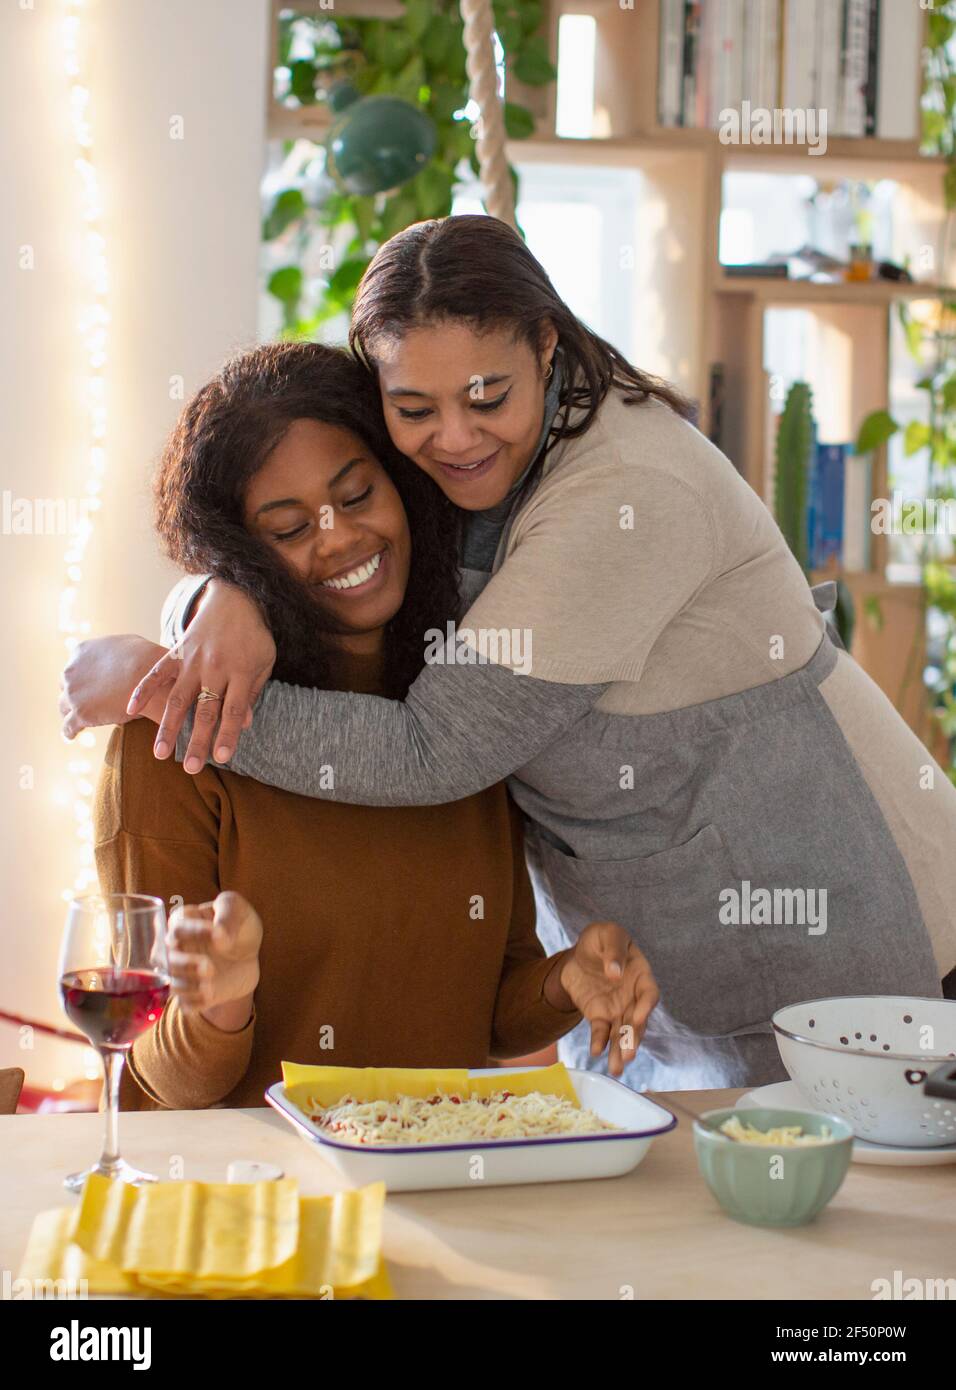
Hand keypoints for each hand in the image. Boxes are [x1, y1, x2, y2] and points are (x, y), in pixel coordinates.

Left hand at [59, 635, 166, 737]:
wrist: (151, 677)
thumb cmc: (146, 658)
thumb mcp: (126, 643)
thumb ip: (112, 648)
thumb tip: (115, 653)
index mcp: (81, 651)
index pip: (75, 666)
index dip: (83, 677)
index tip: (89, 685)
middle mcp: (71, 671)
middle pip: (66, 685)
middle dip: (75, 693)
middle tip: (84, 702)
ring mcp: (73, 693)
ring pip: (63, 706)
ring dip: (69, 712)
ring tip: (75, 721)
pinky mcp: (81, 713)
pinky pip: (68, 726)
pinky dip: (69, 731)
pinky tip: (72, 735)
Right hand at [126, 580, 275, 770]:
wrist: (234, 598)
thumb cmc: (253, 636)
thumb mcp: (264, 661)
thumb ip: (252, 691)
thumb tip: (243, 723)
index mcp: (241, 671)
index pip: (234, 709)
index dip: (228, 734)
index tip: (222, 758)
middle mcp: (215, 667)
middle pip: (205, 710)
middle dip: (197, 741)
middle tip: (191, 768)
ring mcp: (192, 659)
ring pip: (178, 697)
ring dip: (168, 727)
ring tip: (160, 753)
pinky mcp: (176, 651)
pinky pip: (157, 672)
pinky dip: (143, 689)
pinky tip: (131, 709)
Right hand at [167, 891, 261, 1029]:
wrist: (249, 956)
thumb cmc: (238, 926)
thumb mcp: (239, 909)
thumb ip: (228, 912)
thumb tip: (220, 935)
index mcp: (183, 922)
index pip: (177, 927)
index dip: (195, 931)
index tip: (219, 934)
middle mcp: (176, 948)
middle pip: (164, 958)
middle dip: (184, 964)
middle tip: (208, 966)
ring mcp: (182, 973)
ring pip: (172, 982)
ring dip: (188, 986)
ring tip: (210, 985)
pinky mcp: (193, 993)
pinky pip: (185, 1003)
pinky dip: (194, 1002)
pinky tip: (210, 996)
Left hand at [555, 922, 659, 1076]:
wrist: (579, 953)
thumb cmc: (600, 939)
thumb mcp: (606, 934)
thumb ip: (613, 949)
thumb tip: (614, 971)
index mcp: (641, 975)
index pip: (649, 994)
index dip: (646, 1007)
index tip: (637, 1019)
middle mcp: (633, 997)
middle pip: (637, 1021)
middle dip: (633, 1039)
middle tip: (629, 1055)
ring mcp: (618, 1009)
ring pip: (622, 1033)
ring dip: (620, 1049)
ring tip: (617, 1067)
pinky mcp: (600, 1016)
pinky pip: (601, 1031)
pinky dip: (599, 1042)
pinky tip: (596, 1052)